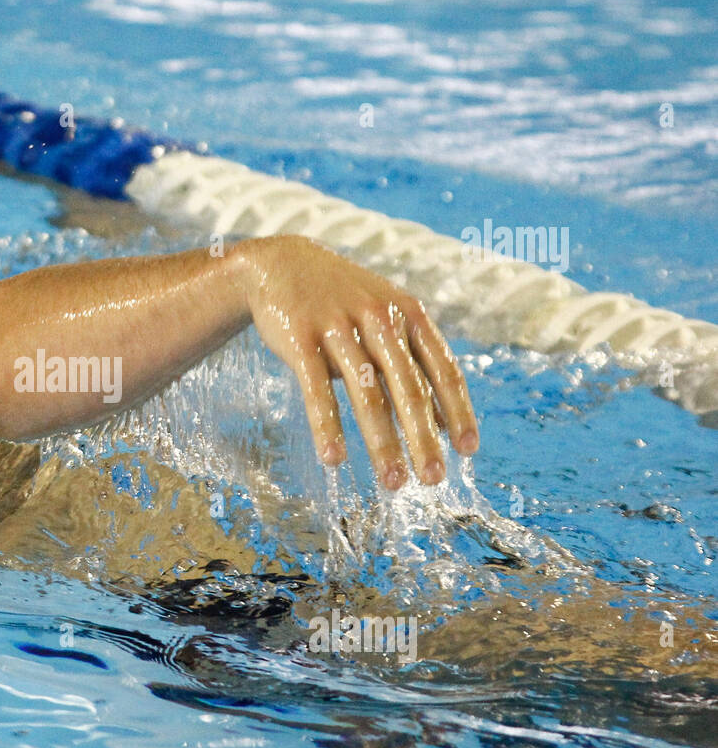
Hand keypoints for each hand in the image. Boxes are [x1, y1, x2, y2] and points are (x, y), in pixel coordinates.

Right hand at [233, 235, 478, 488]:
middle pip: (409, 388)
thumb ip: (413, 364)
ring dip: (382, 443)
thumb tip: (447, 424)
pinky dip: (327, 426)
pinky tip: (334, 459)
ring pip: (367, 393)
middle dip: (423, 437)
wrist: (280, 264)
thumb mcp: (385, 320)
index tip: (467, 451)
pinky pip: (317, 390)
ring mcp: (339, 327)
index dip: (458, 411)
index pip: (442, 369)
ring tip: (393, 482)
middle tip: (433, 479)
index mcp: (408, 314)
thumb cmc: (342, 303)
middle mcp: (379, 318)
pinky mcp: (301, 339)